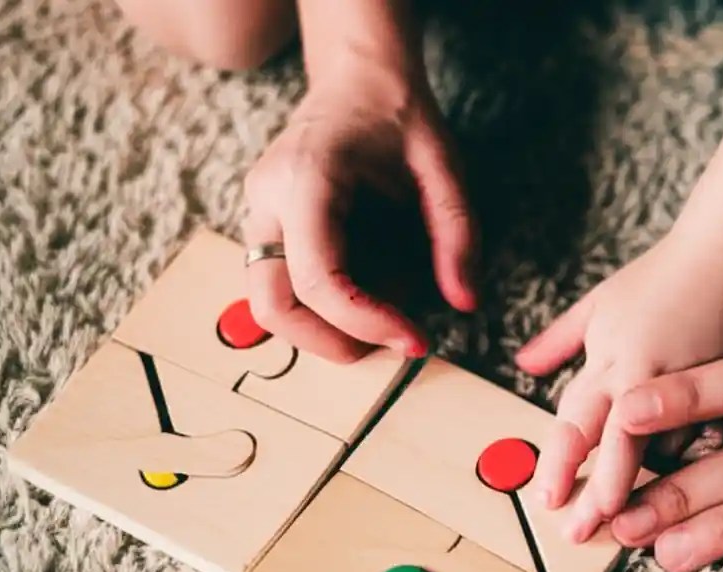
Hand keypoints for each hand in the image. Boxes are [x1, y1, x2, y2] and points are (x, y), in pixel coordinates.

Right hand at [242, 72, 475, 361]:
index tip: (415, 339)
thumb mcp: (445, 167)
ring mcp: (258, 213)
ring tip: (390, 300)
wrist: (358, 76)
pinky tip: (375, 276)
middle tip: (394, 343)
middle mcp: (267, 199)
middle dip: (332, 342)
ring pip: (270, 302)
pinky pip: (284, 283)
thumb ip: (458, 234)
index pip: (317, 279)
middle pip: (271, 306)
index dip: (365, 323)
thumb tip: (465, 302)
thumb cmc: (399, 114)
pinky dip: (329, 302)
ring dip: (329, 325)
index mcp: (307, 178)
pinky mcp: (266, 226)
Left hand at [516, 238, 722, 542]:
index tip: (545, 500)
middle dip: (597, 497)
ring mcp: (686, 389)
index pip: (574, 423)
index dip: (558, 465)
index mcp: (608, 360)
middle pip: (615, 449)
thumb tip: (524, 365)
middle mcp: (641, 380)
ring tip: (628, 527)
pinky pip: (702, 438)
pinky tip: (680, 488)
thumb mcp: (597, 305)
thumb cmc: (658, 278)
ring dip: (645, 486)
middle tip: (580, 533)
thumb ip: (558, 340)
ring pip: (662, 451)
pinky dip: (686, 458)